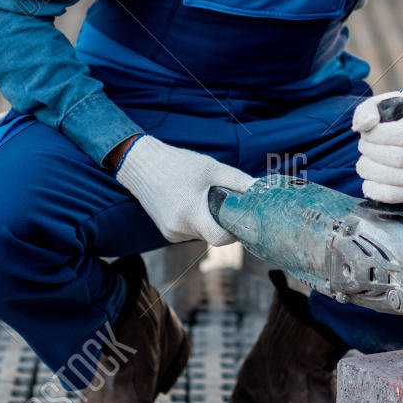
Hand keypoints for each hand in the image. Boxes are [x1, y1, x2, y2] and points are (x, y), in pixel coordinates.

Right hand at [114, 136, 255, 246]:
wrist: (141, 164)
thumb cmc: (178, 163)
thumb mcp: (211, 167)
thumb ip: (238, 181)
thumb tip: (261, 189)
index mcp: (191, 212)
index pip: (220, 238)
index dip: (234, 233)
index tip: (241, 220)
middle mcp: (179, 227)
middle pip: (212, 235)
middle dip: (221, 222)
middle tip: (223, 203)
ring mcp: (170, 232)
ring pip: (201, 234)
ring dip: (207, 221)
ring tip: (200, 198)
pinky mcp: (166, 231)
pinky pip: (190, 231)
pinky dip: (195, 221)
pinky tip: (188, 202)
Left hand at [351, 91, 402, 202]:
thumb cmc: (390, 115)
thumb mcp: (378, 104)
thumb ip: (368, 111)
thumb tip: (362, 126)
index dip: (378, 135)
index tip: (366, 132)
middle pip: (401, 158)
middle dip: (372, 153)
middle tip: (363, 146)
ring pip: (402, 178)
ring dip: (373, 172)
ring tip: (363, 163)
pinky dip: (381, 193)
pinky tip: (368, 183)